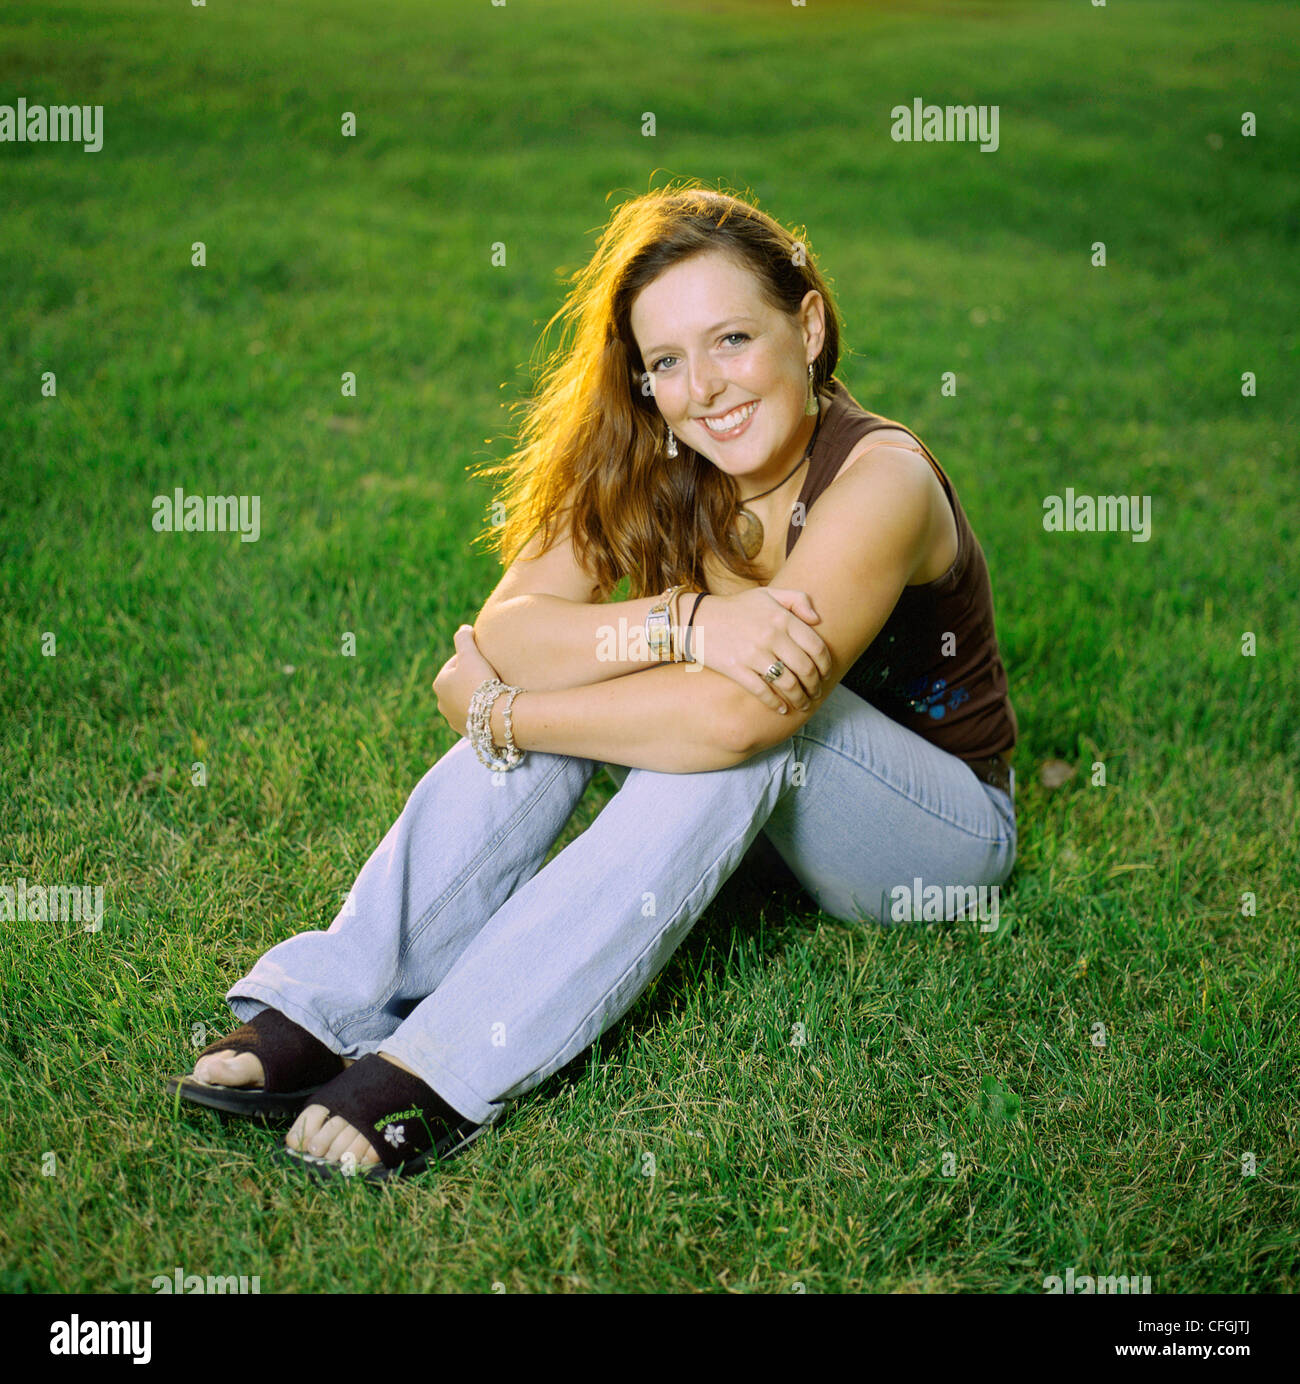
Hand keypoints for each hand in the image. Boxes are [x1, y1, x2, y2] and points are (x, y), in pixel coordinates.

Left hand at [432, 625, 501, 737]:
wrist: (495, 715)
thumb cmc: (481, 682)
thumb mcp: (471, 654)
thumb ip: (464, 638)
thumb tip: (464, 628)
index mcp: (439, 683)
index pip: (455, 663)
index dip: (472, 658)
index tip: (486, 659)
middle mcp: (442, 703)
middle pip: (460, 683)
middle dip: (472, 678)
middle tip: (491, 674)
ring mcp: (453, 720)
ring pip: (466, 701)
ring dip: (476, 695)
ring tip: (493, 690)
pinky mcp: (467, 732)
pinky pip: (474, 715)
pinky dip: (481, 710)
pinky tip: (493, 706)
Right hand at [690, 587, 831, 715]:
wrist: (697, 619)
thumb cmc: (736, 608)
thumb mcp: (768, 594)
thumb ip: (798, 600)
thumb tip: (818, 620)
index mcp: (782, 618)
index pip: (816, 646)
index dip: (825, 665)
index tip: (826, 674)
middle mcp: (771, 635)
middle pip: (805, 669)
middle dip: (815, 686)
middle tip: (816, 693)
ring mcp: (753, 653)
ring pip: (788, 684)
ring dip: (800, 698)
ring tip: (803, 704)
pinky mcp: (736, 669)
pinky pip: (762, 691)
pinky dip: (775, 704)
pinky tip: (781, 709)